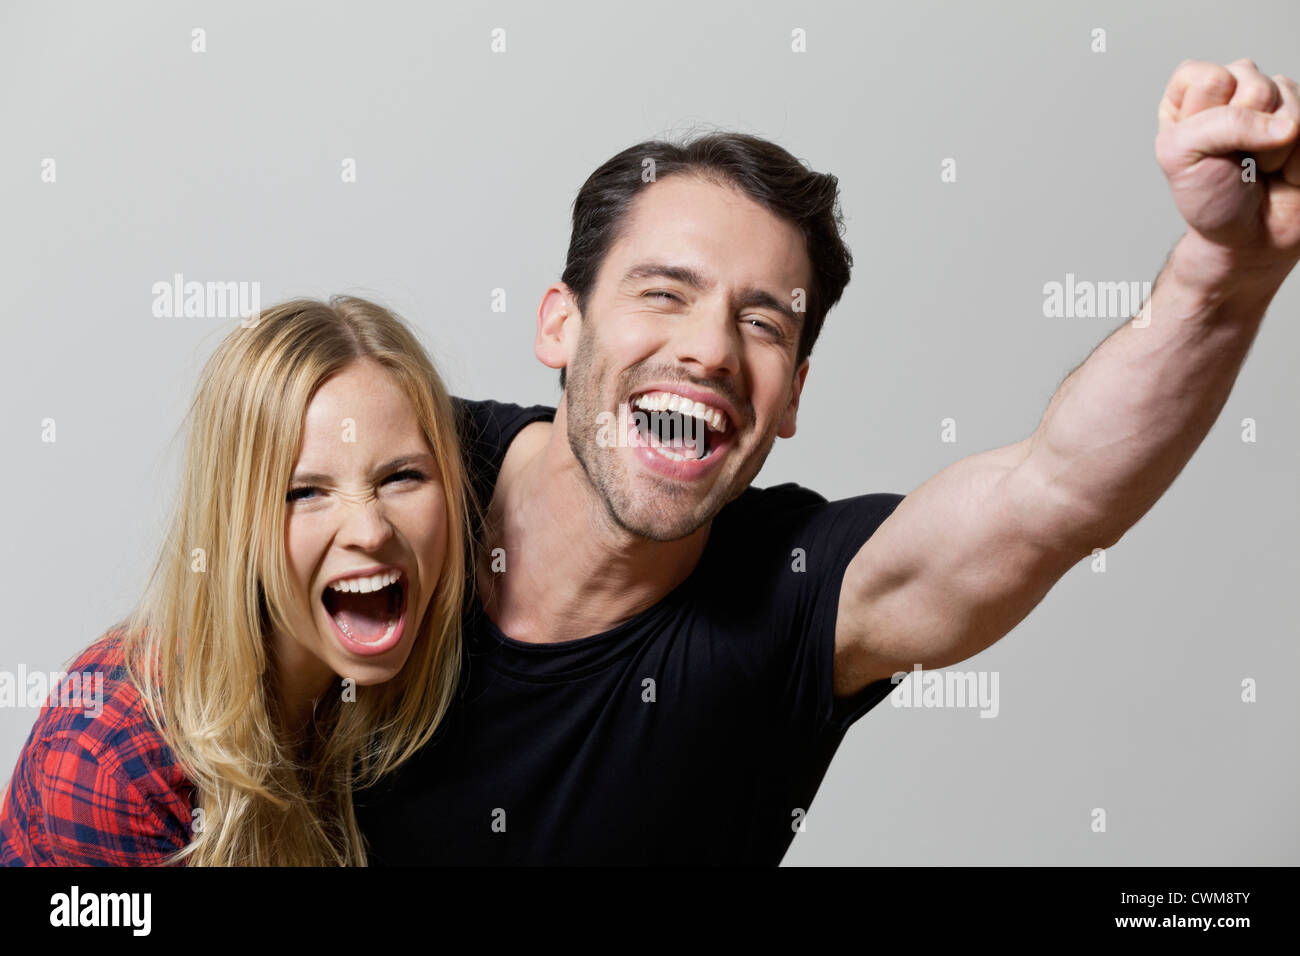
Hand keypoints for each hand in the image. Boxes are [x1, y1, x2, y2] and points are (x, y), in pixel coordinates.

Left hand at [1156, 59, 1299, 274]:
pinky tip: (1284, 168)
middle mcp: (1236, 89)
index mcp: (1193, 95)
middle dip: (1243, 132)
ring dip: (1274, 147)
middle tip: (1236, 161)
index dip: (1205, 114)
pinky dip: (1298, 157)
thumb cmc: (1209, 198)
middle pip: (1253, 82)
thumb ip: (1221, 123)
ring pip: (1289, 99)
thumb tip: (1287, 123)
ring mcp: (1276, 102)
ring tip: (1260, 166)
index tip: (1201, 148)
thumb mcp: (1182, 158)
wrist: (1251, 237)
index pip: (1206, 76)